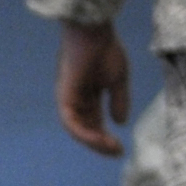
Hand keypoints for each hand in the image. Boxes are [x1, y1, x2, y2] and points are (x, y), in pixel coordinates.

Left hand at [56, 20, 130, 154]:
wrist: (93, 33)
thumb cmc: (104, 50)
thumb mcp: (117, 80)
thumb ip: (119, 100)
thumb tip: (120, 122)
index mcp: (87, 97)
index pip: (93, 123)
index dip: (105, 138)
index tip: (120, 149)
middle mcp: (75, 101)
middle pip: (85, 130)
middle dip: (100, 144)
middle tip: (117, 152)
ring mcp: (68, 100)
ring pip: (77, 129)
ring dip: (93, 141)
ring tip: (111, 148)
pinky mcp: (64, 97)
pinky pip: (71, 122)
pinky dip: (84, 132)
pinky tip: (99, 139)